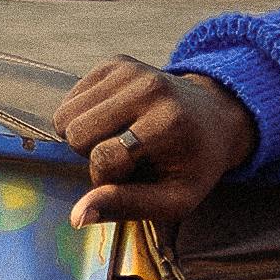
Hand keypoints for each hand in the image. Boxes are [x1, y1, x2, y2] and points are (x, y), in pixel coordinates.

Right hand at [59, 57, 255, 232]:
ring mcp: (129, 70)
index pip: (104, 158)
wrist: (213, 118)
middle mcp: (148, 88)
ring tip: (117, 139)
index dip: (106, 178)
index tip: (130, 178)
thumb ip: (126, 207)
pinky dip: (83, 116)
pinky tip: (113, 121)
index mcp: (168, 123)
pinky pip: (70, 100)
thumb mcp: (174, 200)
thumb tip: (77, 216)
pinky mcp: (115, 63)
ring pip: (66, 116)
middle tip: (124, 156)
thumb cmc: (193, 165)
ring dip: (84, 136)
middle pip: (78, 133)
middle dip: (92, 153)